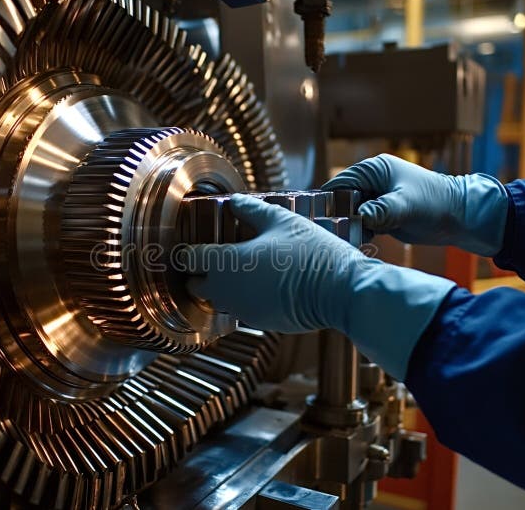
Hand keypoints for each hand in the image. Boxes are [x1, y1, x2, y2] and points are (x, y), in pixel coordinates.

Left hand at [181, 194, 455, 379]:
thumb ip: (251, 210)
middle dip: (198, 272)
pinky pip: (239, 310)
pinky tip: (259, 283)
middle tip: (212, 255)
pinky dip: (241, 298)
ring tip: (237, 268)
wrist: (340, 292)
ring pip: (216, 301)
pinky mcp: (260, 323)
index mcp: (225, 263)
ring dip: (219, 287)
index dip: (184, 250)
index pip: (186, 259)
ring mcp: (242, 311)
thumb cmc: (310, 252)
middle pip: (195, 285)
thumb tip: (234, 201)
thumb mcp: (280, 221)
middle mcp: (226, 292)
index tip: (190, 243)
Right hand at [322, 154, 508, 255]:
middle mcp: (373, 182)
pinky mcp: (383, 215)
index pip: (341, 182)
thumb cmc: (435, 203)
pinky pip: (363, 223)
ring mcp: (378, 199)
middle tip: (334, 233)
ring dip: (349, 226)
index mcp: (375, 170)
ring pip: (351, 213)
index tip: (321, 219)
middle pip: (342, 198)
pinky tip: (362, 241)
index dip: (329, 199)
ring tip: (349, 238)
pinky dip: (360, 232)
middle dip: (338, 215)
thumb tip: (359, 217)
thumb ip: (381, 210)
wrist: (460, 217)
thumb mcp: (406, 205)